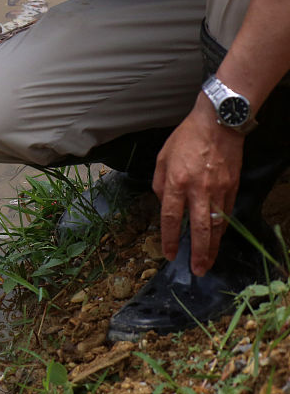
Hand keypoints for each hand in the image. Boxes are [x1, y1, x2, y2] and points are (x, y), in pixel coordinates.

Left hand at [152, 98, 243, 275]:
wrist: (218, 123)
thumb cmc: (186, 138)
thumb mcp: (162, 157)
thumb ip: (160, 184)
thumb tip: (164, 206)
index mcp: (176, 182)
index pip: (171, 218)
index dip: (170, 239)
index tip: (169, 254)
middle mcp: (198, 189)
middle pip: (199, 229)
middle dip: (198, 253)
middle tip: (196, 270)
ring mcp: (219, 190)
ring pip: (217, 225)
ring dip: (213, 247)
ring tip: (208, 263)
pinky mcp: (233, 188)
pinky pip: (227, 213)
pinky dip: (222, 228)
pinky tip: (217, 238)